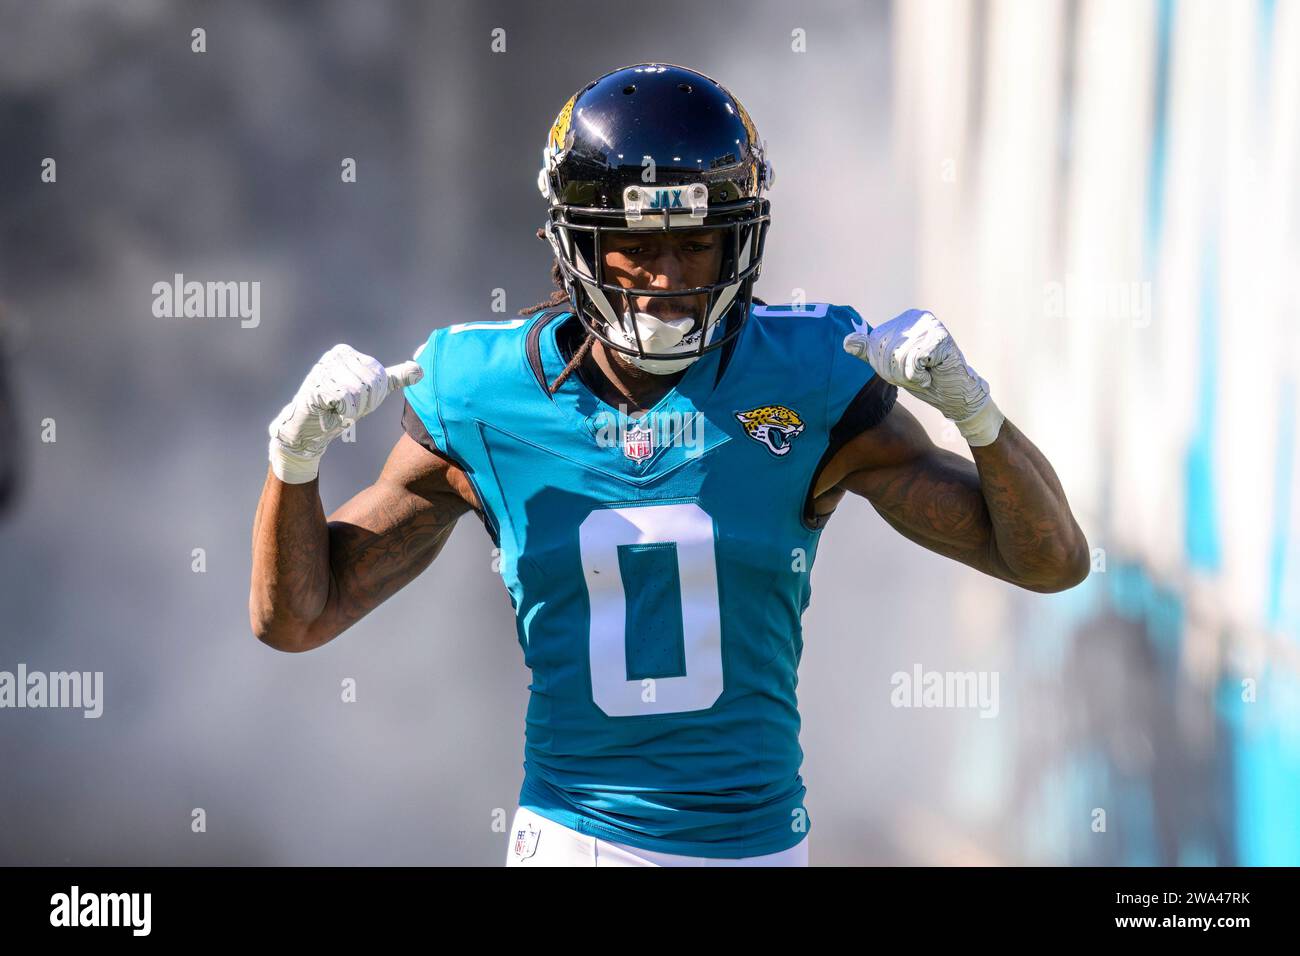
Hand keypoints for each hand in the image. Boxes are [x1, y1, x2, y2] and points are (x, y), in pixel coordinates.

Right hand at [268, 344, 423, 483]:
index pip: (378, 377)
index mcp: (347, 353)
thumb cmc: (339, 408)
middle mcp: (334, 355)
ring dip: (351, 409)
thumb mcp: (371, 392)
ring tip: (335, 407)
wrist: (310, 428)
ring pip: (358, 391)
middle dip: (362, 403)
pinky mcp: (315, 384)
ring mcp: (323, 367)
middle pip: (369, 384)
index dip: (372, 396)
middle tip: (343, 406)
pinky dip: (341, 411)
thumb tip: (420, 369)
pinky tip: (328, 409)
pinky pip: (345, 399)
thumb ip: (394, 379)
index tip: (354, 399)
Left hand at [843, 308, 1002, 445]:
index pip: (875, 343)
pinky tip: (932, 373)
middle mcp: (917, 316)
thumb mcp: (889, 366)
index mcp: (904, 320)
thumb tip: (846, 341)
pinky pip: (914, 360)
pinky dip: (919, 375)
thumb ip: (869, 353)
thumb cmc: (923, 379)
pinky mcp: (941, 337)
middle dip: (896, 372)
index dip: (883, 366)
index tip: (903, 371)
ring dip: (909, 376)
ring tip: (925, 374)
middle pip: (886, 350)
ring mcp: (931, 324)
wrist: (953, 395)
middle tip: (916, 375)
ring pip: (898, 356)